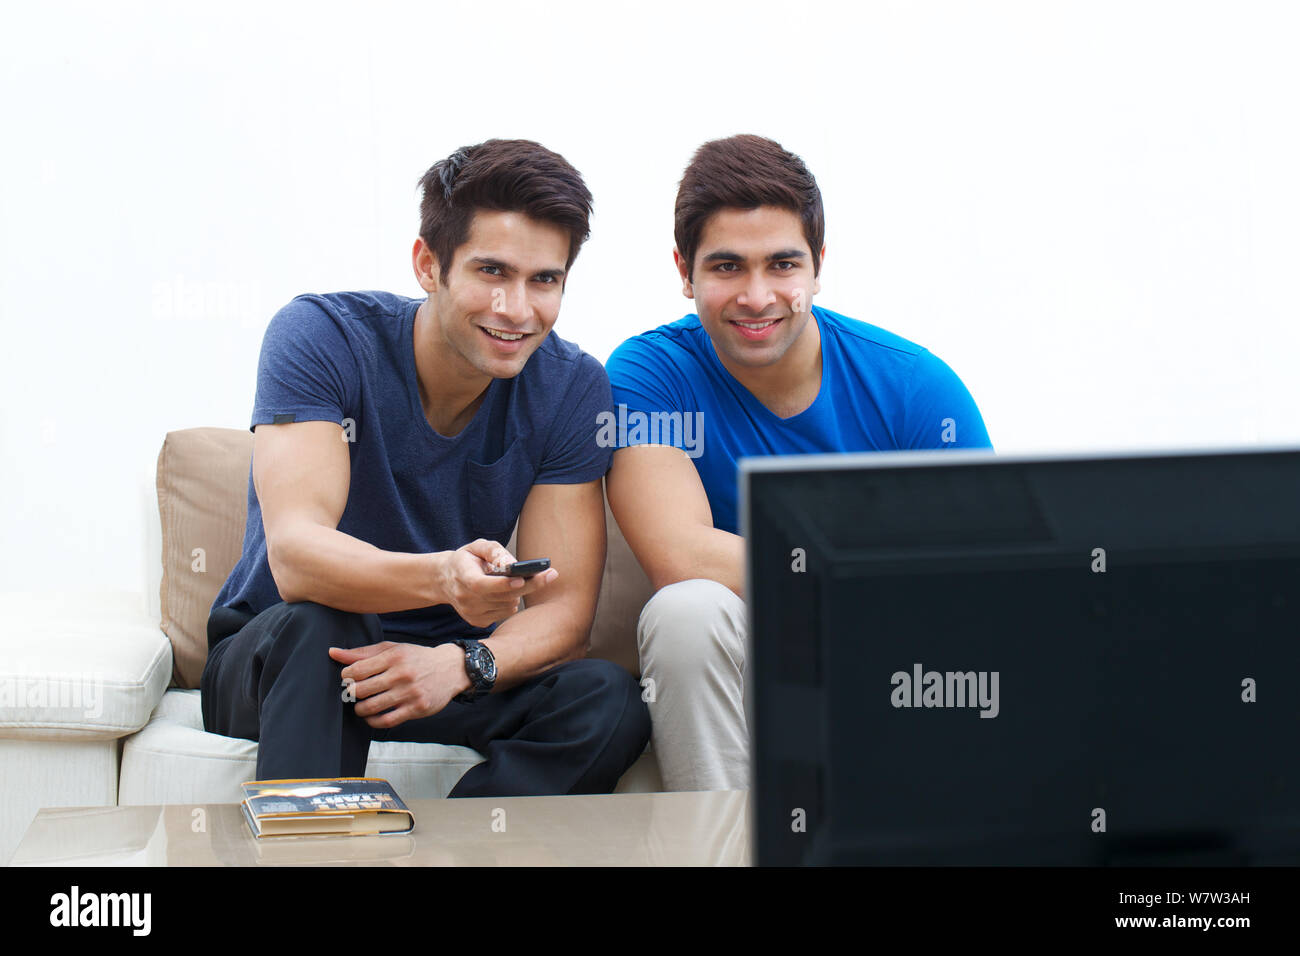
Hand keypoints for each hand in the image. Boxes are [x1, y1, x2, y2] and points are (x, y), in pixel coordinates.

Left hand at [328, 641, 468, 728]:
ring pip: (371, 707)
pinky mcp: (417, 708)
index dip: (346, 676)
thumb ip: (362, 653)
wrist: (450, 668)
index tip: (349, 678)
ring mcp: (410, 693)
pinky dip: (373, 721)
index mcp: (394, 656)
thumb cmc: (416, 658)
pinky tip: (372, 716)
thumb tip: (333, 653)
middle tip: (353, 693)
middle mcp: (402, 674)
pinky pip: (386, 721)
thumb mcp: (392, 649)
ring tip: (361, 706)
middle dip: (351, 693)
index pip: (357, 669)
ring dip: (360, 709)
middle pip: (361, 689)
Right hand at [437, 538, 558, 627]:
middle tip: (550, 574)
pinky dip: (510, 601)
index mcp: (462, 576)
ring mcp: (471, 613)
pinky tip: (503, 592)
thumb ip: (494, 552)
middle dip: (527, 585)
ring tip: (514, 581)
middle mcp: (465, 598)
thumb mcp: (477, 547)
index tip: (522, 578)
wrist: (446, 580)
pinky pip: (504, 613)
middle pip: (501, 596)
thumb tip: (512, 564)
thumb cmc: (467, 560)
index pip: (481, 585)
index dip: (502, 584)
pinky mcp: (478, 622)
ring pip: (507, 606)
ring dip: (517, 593)